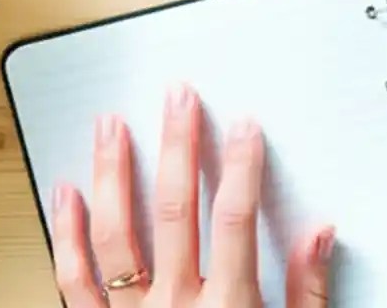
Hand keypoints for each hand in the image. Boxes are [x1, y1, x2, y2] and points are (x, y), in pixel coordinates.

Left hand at [50, 84, 334, 307]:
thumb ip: (309, 294)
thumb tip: (321, 233)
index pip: (237, 219)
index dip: (241, 165)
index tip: (243, 125)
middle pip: (175, 209)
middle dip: (177, 146)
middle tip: (177, 98)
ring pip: (116, 234)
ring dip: (113, 174)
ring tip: (112, 126)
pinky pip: (73, 281)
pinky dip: (66, 233)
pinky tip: (66, 192)